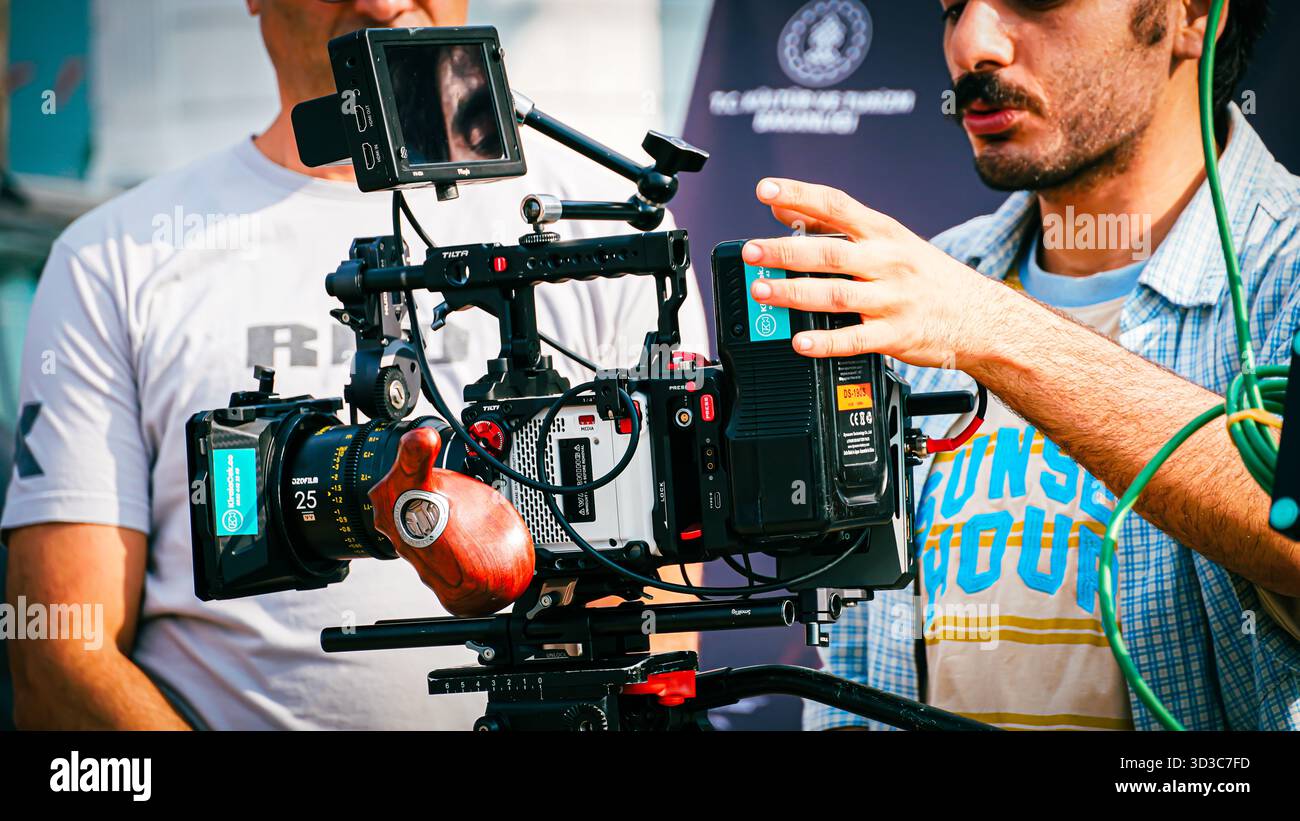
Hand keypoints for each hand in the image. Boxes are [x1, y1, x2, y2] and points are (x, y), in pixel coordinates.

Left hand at [742, 177, 1011, 369]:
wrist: (980, 316)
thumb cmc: (927, 276)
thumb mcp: (889, 240)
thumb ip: (834, 225)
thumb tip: (783, 208)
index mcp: (883, 233)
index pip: (836, 204)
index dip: (799, 194)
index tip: (765, 189)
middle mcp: (886, 262)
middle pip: (829, 253)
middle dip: (785, 251)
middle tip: (752, 251)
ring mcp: (891, 299)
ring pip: (835, 295)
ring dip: (793, 293)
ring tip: (762, 291)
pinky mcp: (894, 335)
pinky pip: (854, 339)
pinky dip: (824, 342)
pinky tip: (799, 341)